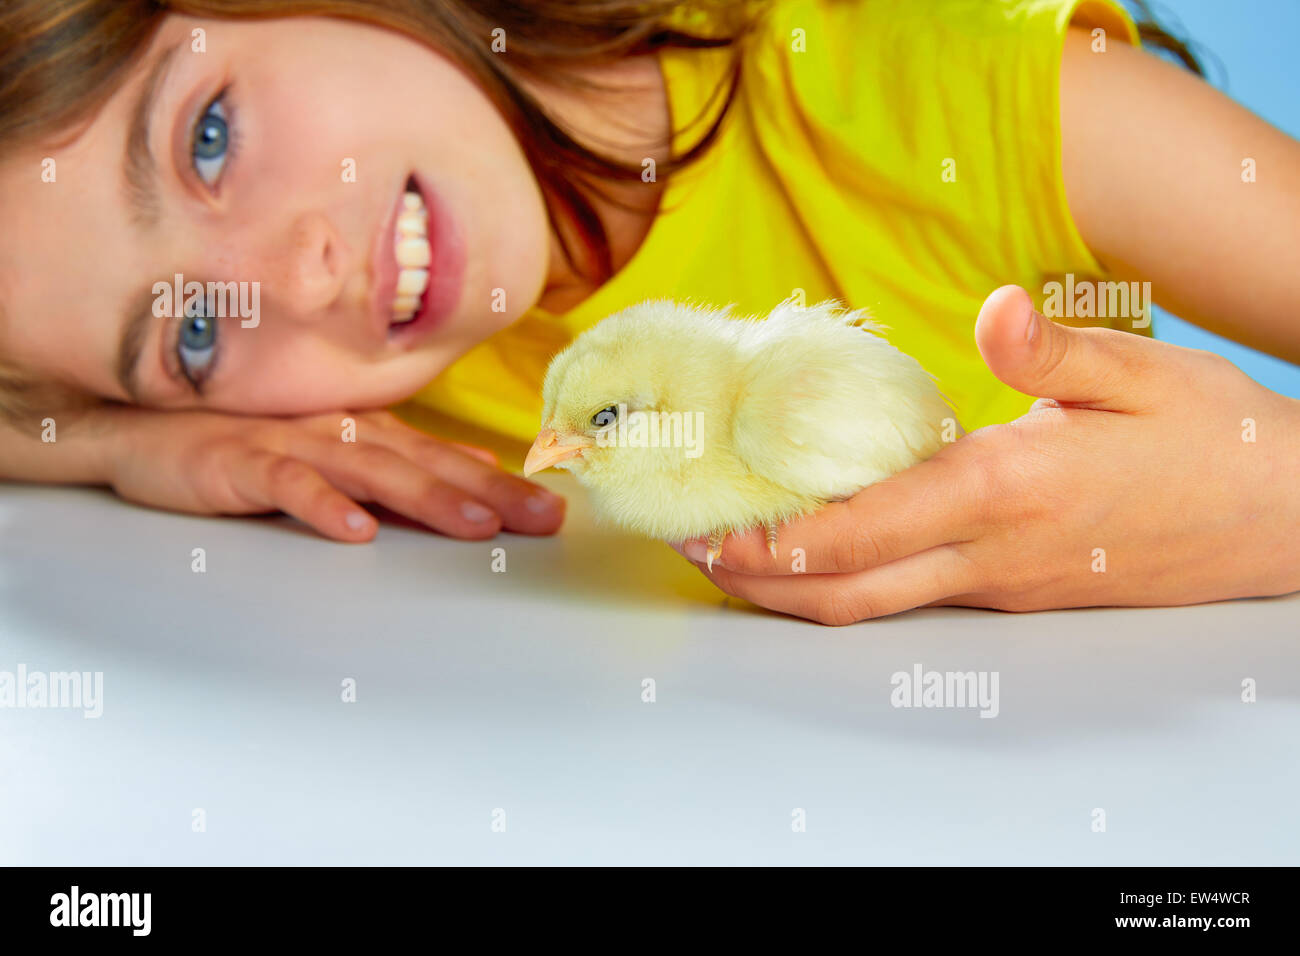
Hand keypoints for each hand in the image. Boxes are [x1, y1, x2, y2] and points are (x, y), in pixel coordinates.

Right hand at [103, 406, 563, 541]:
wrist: (142, 428)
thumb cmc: (243, 441)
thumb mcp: (335, 450)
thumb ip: (405, 461)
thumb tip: (482, 468)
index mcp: (363, 431)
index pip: (442, 458)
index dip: (500, 483)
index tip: (553, 509)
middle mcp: (337, 431)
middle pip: (423, 462)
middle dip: (487, 492)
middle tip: (541, 520)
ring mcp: (289, 443)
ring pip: (368, 470)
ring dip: (424, 497)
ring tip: (475, 525)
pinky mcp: (238, 462)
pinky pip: (285, 483)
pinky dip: (321, 504)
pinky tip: (356, 532)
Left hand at [672, 286, 1299, 624]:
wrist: (1277, 518)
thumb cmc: (1210, 441)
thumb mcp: (1142, 374)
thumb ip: (1054, 351)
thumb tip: (995, 309)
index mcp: (1006, 491)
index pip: (860, 531)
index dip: (772, 539)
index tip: (706, 528)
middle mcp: (988, 553)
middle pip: (843, 592)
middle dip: (757, 579)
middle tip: (690, 550)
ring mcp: (997, 582)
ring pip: (871, 604)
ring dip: (791, 588)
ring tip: (730, 556)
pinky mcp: (1011, 589)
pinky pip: (909, 595)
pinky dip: (846, 580)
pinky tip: (820, 547)